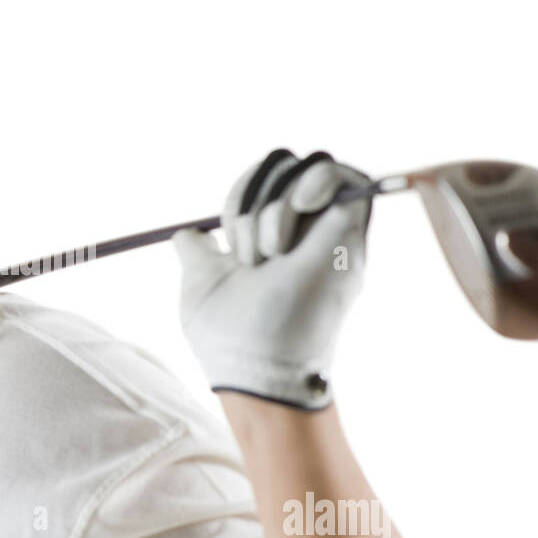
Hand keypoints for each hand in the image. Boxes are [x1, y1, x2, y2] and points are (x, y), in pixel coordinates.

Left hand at [172, 149, 372, 409]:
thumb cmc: (229, 338)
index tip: (228, 238)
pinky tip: (296, 214)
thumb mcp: (202, 286)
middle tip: (246, 252)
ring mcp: (331, 234)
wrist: (257, 368)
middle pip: (286, 169)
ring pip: (310, 169)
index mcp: (274, 240)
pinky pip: (346, 177)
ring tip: (267, 256)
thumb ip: (197, 257)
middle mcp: (307, 233)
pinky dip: (315, 181)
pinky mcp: (351, 237)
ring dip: (273, 205)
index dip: (241, 193)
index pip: (266, 183)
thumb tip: (186, 236)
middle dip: (252, 198)